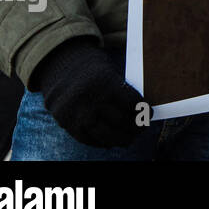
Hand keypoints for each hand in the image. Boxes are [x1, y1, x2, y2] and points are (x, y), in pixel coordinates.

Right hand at [31, 39, 147, 148]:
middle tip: (142, 129)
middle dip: (135, 127)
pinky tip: (110, 142)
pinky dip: (101, 142)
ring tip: (129, 139)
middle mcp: (91, 99)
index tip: (150, 114)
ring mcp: (77, 113)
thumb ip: (122, 91)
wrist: (58, 65)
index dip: (144, 111)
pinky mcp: (66, 123)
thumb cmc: (91, 70)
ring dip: (121, 139)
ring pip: (105, 134)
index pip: (132, 103)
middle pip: (120, 121)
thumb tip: (140, 113)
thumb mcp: (109, 72)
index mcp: (105, 83)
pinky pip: (87, 139)